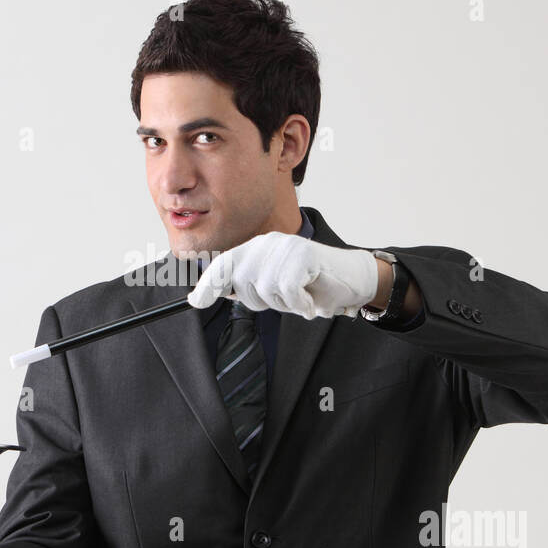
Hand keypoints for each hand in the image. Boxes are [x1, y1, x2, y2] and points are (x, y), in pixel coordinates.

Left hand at [187, 231, 379, 318]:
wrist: (352, 278)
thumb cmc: (311, 284)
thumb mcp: (273, 285)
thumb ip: (245, 286)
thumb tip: (208, 295)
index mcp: (257, 247)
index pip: (225, 264)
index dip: (209, 284)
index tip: (195, 301)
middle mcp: (267, 243)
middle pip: (243, 286)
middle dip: (262, 301)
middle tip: (287, 297)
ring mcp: (284, 248)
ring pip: (265, 292)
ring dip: (285, 303)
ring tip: (302, 294)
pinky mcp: (301, 257)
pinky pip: (287, 293)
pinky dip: (300, 303)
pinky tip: (311, 297)